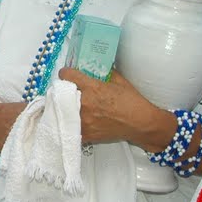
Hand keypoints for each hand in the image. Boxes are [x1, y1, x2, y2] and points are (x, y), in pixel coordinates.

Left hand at [57, 66, 176, 148]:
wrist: (140, 124)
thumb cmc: (132, 102)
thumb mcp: (118, 81)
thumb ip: (104, 73)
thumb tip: (96, 68)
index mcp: (92, 87)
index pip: (67, 75)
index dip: (66, 73)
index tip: (67, 75)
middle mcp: (84, 103)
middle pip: (60, 93)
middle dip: (64, 90)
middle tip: (70, 90)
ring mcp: (83, 120)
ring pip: (62, 110)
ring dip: (65, 107)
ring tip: (71, 105)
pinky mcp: (86, 133)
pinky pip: (70, 126)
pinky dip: (72, 122)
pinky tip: (77, 119)